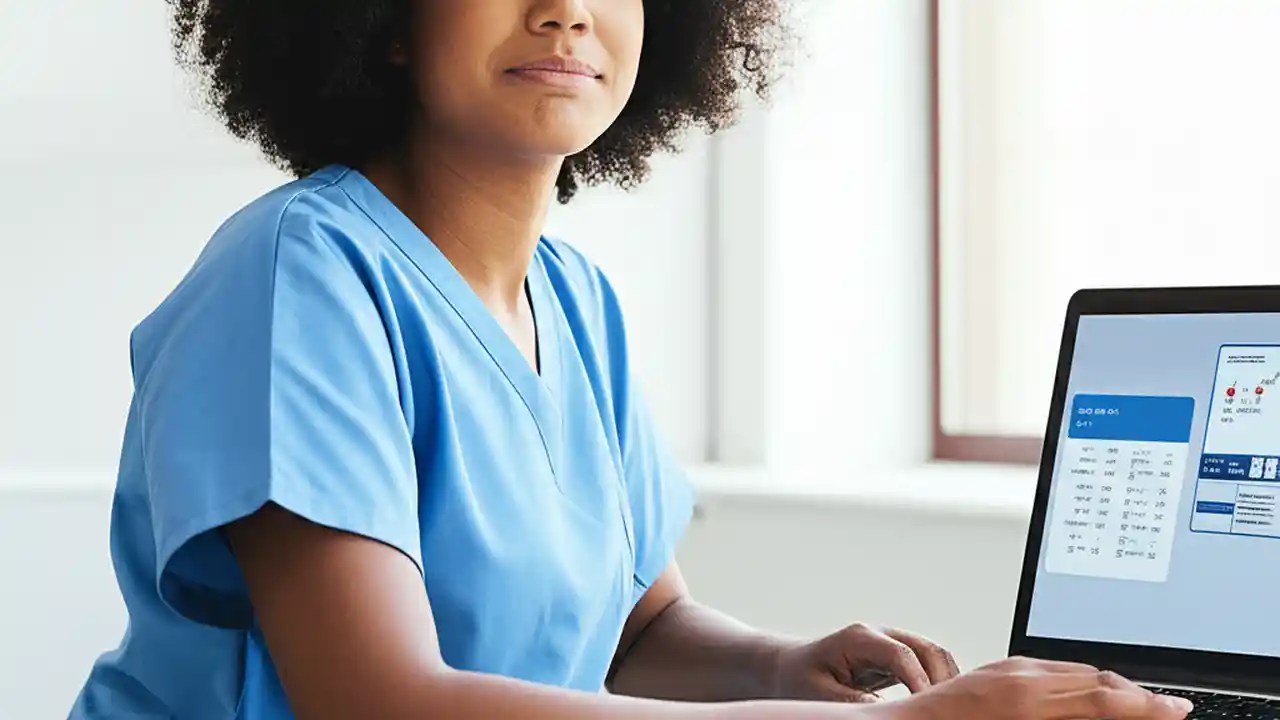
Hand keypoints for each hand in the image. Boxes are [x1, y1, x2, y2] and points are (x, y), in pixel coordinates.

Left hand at [771, 623, 959, 701]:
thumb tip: (890, 710)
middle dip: (943, 680)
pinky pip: (929, 667)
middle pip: (928, 650)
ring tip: (949, 710)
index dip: (920, 681)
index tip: (927, 708)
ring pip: (936, 656)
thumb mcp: (819, 692)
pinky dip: (941, 683)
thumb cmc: (799, 679)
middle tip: (947, 712)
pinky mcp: (898, 657)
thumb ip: (852, 700)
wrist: (790, 667)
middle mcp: (881, 634)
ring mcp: (892, 642)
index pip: (901, 654)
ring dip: (947, 681)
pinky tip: (940, 706)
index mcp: (858, 637)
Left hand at [885, 657, 1192, 719]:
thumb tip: (1102, 714)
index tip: (1178, 709)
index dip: (1148, 705)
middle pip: (1095, 679)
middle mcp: (1017, 677)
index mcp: (1026, 702)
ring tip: (1132, 702)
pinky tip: (1082, 695)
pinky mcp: (992, 668)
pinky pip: (1045, 669)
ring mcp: (1003, 668)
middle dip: (1134, 694)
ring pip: (1073, 670)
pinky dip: (1074, 680)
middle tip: (1165, 708)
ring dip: (1106, 685)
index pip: (1106, 699)